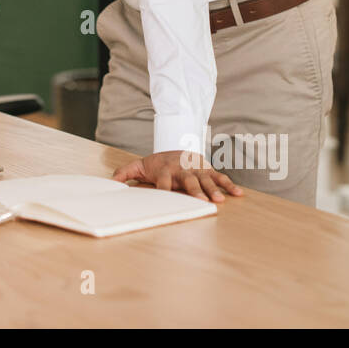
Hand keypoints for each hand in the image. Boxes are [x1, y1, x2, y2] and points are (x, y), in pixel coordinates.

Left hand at [111, 150, 243, 202]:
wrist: (175, 146)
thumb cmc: (157, 162)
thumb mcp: (140, 165)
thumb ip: (124, 173)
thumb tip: (109, 183)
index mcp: (165, 170)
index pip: (164, 181)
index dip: (164, 189)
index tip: (166, 197)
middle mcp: (182, 170)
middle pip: (189, 181)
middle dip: (195, 191)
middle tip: (202, 201)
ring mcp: (196, 169)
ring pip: (206, 180)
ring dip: (214, 190)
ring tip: (220, 200)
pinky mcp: (207, 169)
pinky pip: (220, 177)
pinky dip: (229, 185)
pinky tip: (239, 194)